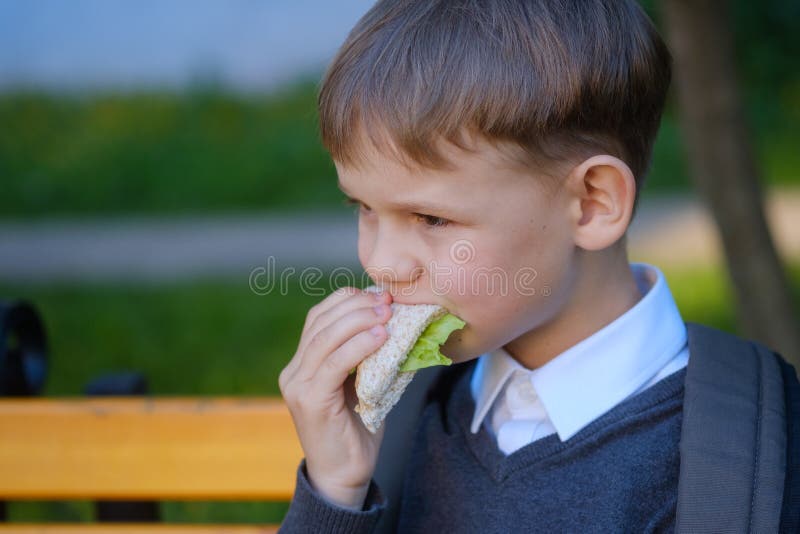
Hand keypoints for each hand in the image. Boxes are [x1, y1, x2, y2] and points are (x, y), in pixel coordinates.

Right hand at [279, 286, 392, 509]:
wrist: (344, 476)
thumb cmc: (357, 430)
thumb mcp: (361, 384)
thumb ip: (365, 356)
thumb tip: (392, 321)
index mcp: (302, 364)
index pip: (318, 318)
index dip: (346, 300)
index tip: (378, 295)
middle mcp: (293, 371)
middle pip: (320, 322)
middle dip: (355, 306)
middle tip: (387, 301)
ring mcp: (297, 386)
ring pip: (325, 339)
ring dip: (359, 320)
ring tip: (387, 314)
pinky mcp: (309, 401)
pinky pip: (334, 364)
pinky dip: (358, 346)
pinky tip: (380, 338)